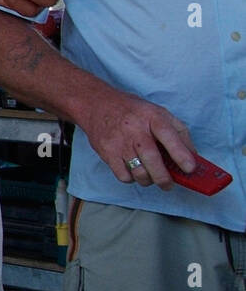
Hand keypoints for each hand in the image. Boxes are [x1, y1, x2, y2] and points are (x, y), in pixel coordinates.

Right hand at [76, 86, 196, 188]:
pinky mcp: (107, 152)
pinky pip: (123, 176)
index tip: (190, 169)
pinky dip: (132, 178)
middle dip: (164, 178)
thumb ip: (179, 133)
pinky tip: (134, 170)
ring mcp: (119, 142)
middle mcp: (135, 130)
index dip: (181, 154)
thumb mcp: (159, 113)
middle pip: (152, 160)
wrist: (97, 105)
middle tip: (169, 184)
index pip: (169, 136)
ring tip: (150, 177)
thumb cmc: (133, 112)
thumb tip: (193, 157)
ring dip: (148, 180)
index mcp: (152, 117)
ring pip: (138, 172)